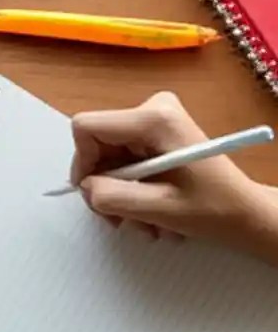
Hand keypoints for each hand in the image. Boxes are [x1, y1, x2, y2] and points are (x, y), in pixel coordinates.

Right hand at [71, 92, 277, 262]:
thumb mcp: (160, 209)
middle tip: (121, 219)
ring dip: (121, 194)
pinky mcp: (158, 132)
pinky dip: (132, 188)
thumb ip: (112, 196)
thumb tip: (85, 188)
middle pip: (98, 144)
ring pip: (110, 156)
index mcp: (154, 118)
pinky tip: (152, 210)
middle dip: (106, 185)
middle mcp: (152, 109)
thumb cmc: (215, 211)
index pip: (87, 128)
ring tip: (145, 222)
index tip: (96, 194)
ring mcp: (156, 119)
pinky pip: (125, 159)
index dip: (83, 163)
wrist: (249, 213)